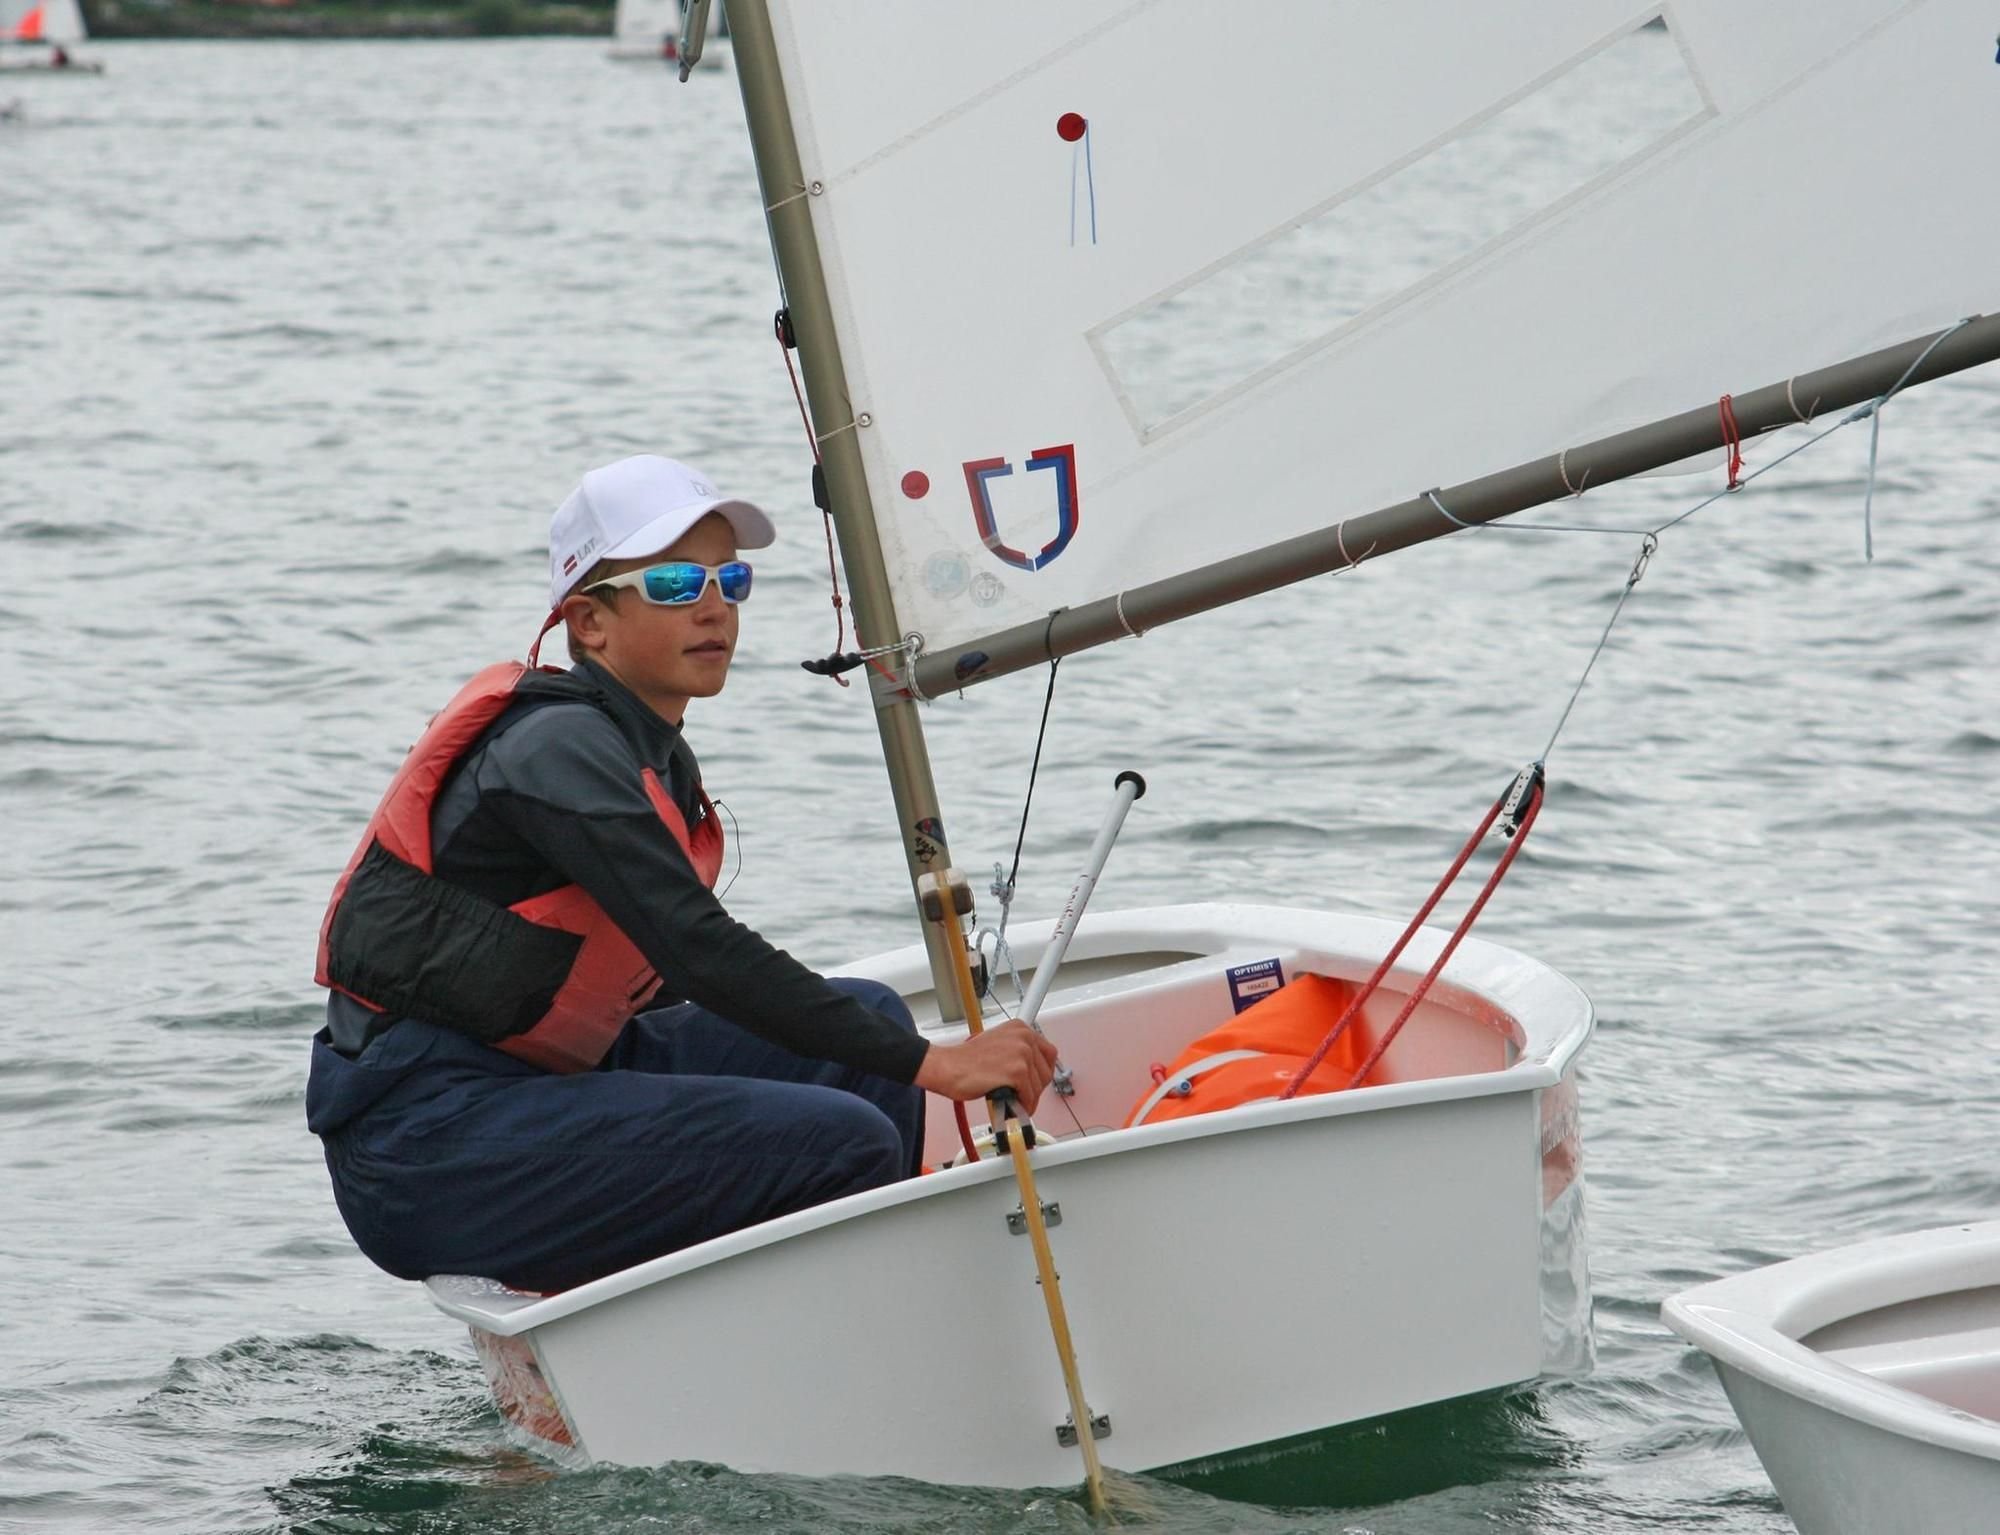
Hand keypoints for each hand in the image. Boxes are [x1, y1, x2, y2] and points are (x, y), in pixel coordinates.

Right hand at [914, 1021, 1060, 1112]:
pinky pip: (1029, 1096)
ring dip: (1028, 1100)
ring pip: (1038, 1087)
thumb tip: (1031, 1073)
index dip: (1041, 1072)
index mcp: (1020, 1028)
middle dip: (1035, 1089)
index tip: (1035, 1082)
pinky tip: (1012, 1107)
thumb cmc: (965, 1060)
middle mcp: (1024, 1037)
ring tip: (1014, 1103)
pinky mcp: (1017, 1071)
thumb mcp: (997, 1044)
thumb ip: (1016, 1053)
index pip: (1048, 1053)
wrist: (948, 1067)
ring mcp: (1022, 1053)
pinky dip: (1023, 1106)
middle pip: (1045, 1072)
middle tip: (1022, 1096)